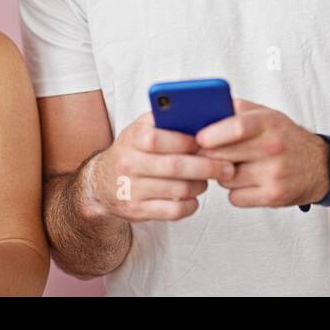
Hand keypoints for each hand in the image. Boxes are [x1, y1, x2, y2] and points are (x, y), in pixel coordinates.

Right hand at [85, 112, 235, 222]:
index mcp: (133, 138)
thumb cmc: (132, 151)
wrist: (102, 183)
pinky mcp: (138, 211)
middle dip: (207, 167)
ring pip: (179, 190)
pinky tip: (193, 197)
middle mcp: (130, 164)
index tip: (208, 142)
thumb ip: (167, 121)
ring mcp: (133, 189)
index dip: (187, 141)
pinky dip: (190, 205)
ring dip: (200, 186)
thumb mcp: (141, 129)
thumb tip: (204, 118)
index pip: (159, 139)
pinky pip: (174, 211)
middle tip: (228, 168)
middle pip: (175, 167)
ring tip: (207, 180)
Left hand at [195, 99, 329, 207]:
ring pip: (226, 179)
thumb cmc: (286, 138)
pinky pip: (235, 198)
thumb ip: (238, 110)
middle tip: (205, 155)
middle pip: (225, 156)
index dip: (212, 135)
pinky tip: (246, 182)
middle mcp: (274, 148)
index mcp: (269, 123)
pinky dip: (235, 192)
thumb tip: (205, 110)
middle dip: (208, 156)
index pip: (237, 127)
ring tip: (235, 167)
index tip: (199, 139)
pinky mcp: (274, 196)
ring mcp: (275, 174)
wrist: (320, 166)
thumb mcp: (267, 115)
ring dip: (223, 175)